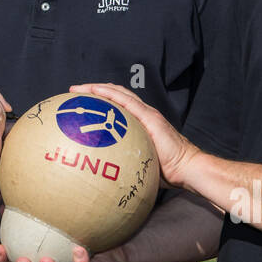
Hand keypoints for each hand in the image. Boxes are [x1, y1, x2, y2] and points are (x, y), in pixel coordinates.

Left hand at [70, 82, 198, 187]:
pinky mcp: (150, 117)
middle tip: (75, 91)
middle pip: (116, 94)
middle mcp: (144, 113)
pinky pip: (126, 101)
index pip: (119, 103)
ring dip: (97, 88)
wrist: (186, 169)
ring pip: (119, 93)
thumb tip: (104, 173)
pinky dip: (109, 93)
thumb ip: (125, 160)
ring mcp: (147, 113)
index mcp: (142, 121)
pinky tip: (96, 91)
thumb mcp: (140, 162)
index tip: (83, 100)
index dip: (102, 98)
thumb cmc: (166, 171)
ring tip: (79, 88)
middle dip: (94, 89)